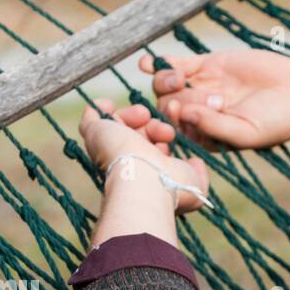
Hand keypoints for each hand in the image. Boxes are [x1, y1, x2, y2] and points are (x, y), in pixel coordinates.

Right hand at [79, 99, 208, 214]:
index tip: (171, 136)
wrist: (145, 183)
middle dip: (153, 127)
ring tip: (145, 116)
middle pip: (136, 136)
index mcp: (145, 174)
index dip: (162, 138)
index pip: (150, 150)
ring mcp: (108, 150)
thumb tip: (196, 162)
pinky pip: (91, 118)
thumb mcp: (196, 183)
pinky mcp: (94, 135)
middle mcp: (124, 163)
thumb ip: (198, 172)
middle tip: (166, 131)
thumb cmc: (171, 186)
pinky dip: (101, 107)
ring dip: (135, 115)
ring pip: (119, 125)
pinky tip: (111, 103)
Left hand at [139, 50, 289, 151]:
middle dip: (176, 100)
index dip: (172, 122)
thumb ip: (212, 126)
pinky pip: (176, 64)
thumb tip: (181, 113)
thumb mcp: (245, 133)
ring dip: (167, 81)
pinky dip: (161, 63)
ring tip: (181, 79)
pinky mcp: (207, 65)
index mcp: (206, 136)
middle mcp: (200, 113)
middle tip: (205, 97)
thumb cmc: (277, 121)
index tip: (181, 112)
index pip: (176, 131)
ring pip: (169, 85)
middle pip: (169, 106)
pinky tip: (147, 63)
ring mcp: (201, 88)